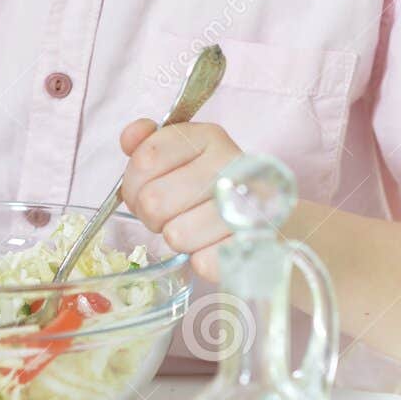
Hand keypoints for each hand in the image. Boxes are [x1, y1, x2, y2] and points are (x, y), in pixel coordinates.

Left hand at [118, 118, 243, 281]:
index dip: (134, 183)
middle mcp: (229, 165)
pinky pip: (204, 262)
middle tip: (169, 213)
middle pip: (154, 201)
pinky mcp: (256, 246)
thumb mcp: (182, 153)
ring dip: (177, 237)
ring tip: (192, 228)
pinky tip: (212, 245)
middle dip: (151, 214)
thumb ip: (149, 143)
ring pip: (176, 235)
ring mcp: (247, 205)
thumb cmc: (214, 183)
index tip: (147, 187)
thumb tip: (129, 137)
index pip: (145, 160)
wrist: (271, 214)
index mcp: (207, 137)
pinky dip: (202, 260)